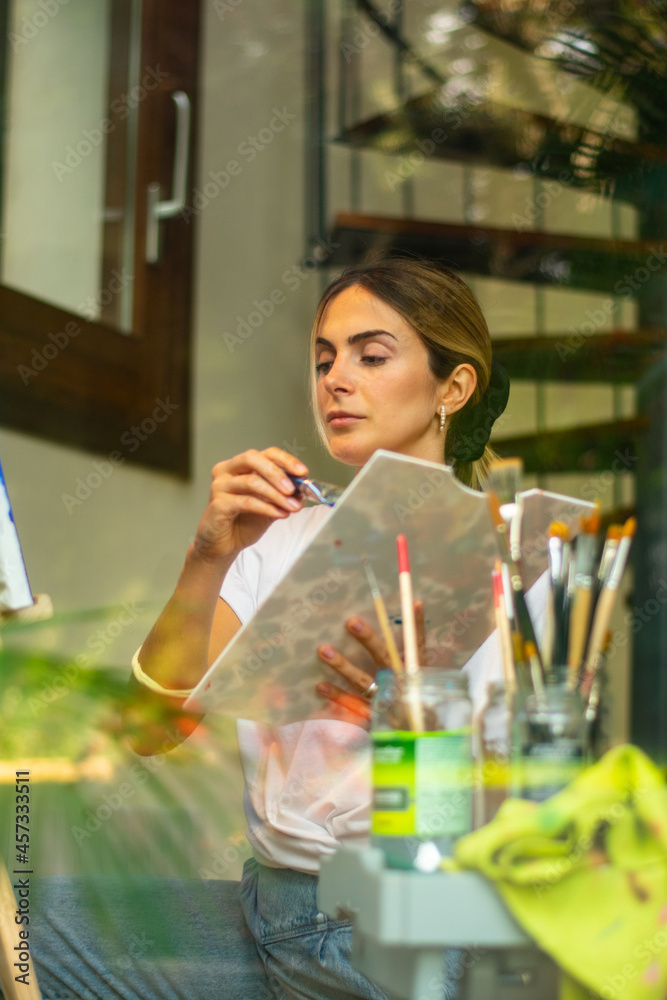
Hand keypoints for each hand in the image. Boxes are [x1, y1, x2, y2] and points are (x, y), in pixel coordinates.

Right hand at [192, 447, 307, 561]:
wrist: (225, 545)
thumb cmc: (244, 522)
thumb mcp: (270, 505)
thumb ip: (284, 495)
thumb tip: (304, 490)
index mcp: (241, 465)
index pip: (266, 453)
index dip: (286, 460)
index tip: (302, 472)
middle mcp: (227, 470)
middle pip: (252, 458)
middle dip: (276, 473)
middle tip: (292, 489)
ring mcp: (220, 486)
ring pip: (251, 481)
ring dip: (276, 495)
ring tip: (291, 507)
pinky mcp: (218, 504)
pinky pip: (246, 501)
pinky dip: (266, 507)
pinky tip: (279, 513)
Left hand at [314, 601, 427, 727]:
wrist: (419, 736)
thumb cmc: (418, 702)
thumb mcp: (422, 676)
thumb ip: (415, 646)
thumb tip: (416, 608)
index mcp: (414, 671)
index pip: (416, 643)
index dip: (416, 624)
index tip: (414, 602)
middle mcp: (399, 683)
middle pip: (383, 656)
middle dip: (367, 638)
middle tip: (351, 621)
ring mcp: (385, 700)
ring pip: (362, 680)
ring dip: (342, 665)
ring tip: (323, 649)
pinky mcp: (373, 716)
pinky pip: (352, 704)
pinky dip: (337, 695)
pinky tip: (320, 685)